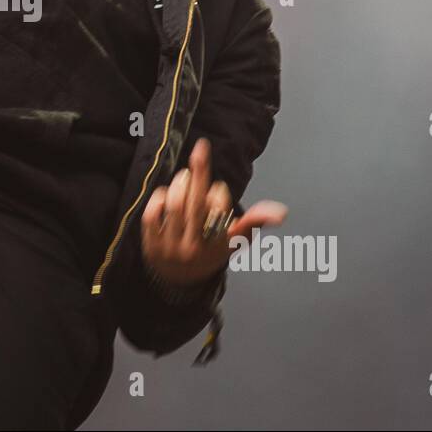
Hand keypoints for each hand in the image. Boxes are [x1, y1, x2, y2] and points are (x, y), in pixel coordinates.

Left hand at [140, 137, 287, 289]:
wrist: (179, 282)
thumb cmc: (210, 252)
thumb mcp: (235, 242)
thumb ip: (255, 222)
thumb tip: (281, 212)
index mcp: (216, 245)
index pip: (219, 211)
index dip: (218, 192)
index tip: (218, 188)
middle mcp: (193, 247)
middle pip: (195, 203)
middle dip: (199, 171)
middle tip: (201, 149)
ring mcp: (170, 245)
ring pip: (174, 205)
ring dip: (180, 183)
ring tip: (185, 176)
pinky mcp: (150, 243)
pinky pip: (153, 214)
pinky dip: (160, 197)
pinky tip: (167, 193)